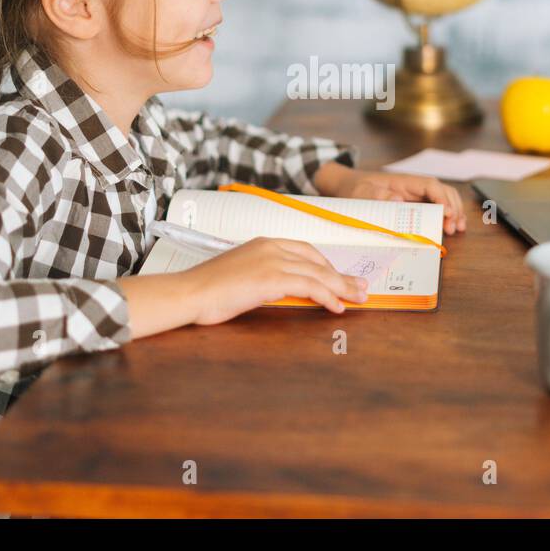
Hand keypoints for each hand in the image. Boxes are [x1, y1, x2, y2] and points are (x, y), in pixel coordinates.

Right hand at [186, 237, 369, 322]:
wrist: (188, 293)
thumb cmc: (208, 291)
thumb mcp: (242, 277)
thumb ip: (265, 279)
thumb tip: (286, 291)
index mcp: (264, 243)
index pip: (305, 251)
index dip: (326, 265)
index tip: (340, 278)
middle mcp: (271, 247)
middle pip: (316, 261)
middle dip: (341, 276)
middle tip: (361, 288)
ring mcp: (272, 260)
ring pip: (318, 273)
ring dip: (341, 287)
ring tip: (357, 298)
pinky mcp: (272, 278)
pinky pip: (309, 286)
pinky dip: (327, 296)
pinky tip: (336, 307)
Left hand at [314, 164, 466, 235]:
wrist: (346, 187)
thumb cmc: (353, 190)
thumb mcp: (360, 194)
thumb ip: (375, 197)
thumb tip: (397, 200)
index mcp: (402, 181)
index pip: (429, 185)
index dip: (442, 199)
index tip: (448, 214)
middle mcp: (412, 187)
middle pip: (442, 191)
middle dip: (452, 207)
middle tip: (453, 228)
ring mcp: (413, 195)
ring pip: (442, 199)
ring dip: (453, 212)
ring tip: (458, 228)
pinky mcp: (412, 204)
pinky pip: (433, 208)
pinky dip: (445, 216)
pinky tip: (450, 227)